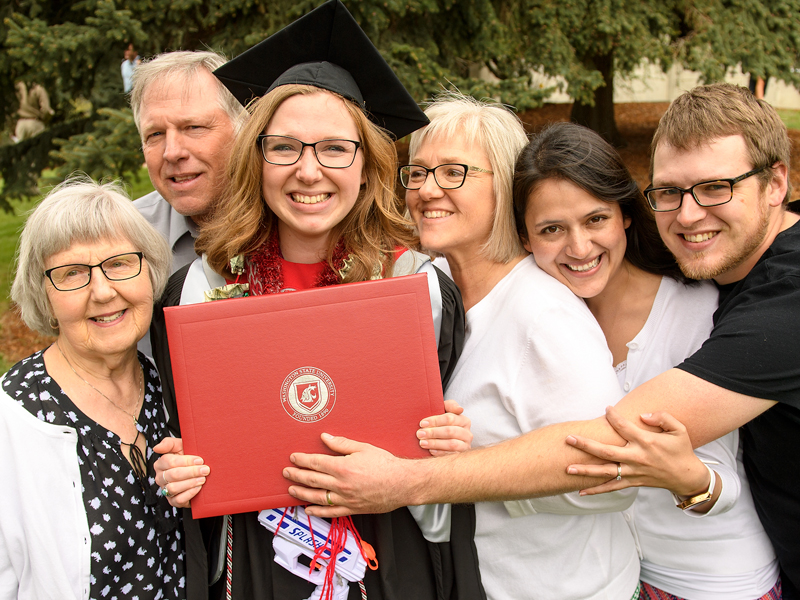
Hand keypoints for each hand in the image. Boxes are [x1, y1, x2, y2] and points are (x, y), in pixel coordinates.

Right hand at [153, 437, 209, 507]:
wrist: (199, 471)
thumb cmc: (190, 457)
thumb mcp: (181, 446)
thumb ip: (169, 443)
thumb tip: (156, 448)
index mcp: (160, 463)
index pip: (170, 462)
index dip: (187, 461)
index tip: (200, 460)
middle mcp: (160, 478)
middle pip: (173, 475)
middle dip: (191, 472)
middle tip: (205, 470)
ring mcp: (165, 490)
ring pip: (174, 488)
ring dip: (190, 483)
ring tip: (203, 479)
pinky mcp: (173, 501)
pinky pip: (178, 500)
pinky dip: (189, 494)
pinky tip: (198, 488)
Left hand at [284, 433, 418, 516]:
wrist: (402, 483)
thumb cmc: (386, 465)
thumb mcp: (363, 448)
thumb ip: (341, 444)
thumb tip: (325, 437)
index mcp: (343, 467)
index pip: (316, 462)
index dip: (302, 459)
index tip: (294, 457)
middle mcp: (341, 485)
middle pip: (312, 480)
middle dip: (297, 475)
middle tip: (287, 472)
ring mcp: (346, 499)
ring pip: (317, 497)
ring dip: (301, 493)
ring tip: (291, 489)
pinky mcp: (352, 509)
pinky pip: (330, 512)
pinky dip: (317, 512)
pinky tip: (308, 509)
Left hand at [417, 399, 471, 455]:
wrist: (446, 437)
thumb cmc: (443, 423)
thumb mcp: (446, 411)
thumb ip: (450, 405)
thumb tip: (460, 409)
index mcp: (464, 420)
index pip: (450, 418)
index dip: (435, 421)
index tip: (422, 423)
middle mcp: (467, 434)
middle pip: (450, 431)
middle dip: (433, 432)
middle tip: (419, 434)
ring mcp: (465, 446)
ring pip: (451, 444)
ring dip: (435, 443)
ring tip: (422, 443)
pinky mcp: (461, 456)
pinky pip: (451, 455)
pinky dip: (440, 453)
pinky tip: (430, 451)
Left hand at [564, 406, 709, 496]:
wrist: (686, 476)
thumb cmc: (681, 450)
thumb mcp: (679, 429)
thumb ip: (662, 417)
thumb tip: (643, 415)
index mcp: (646, 442)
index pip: (623, 427)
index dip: (613, 416)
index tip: (606, 408)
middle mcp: (636, 457)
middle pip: (606, 452)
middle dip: (586, 445)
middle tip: (569, 439)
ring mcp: (633, 471)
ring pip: (606, 472)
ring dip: (586, 470)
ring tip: (568, 468)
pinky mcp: (633, 482)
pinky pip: (612, 487)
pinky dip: (597, 490)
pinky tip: (581, 491)